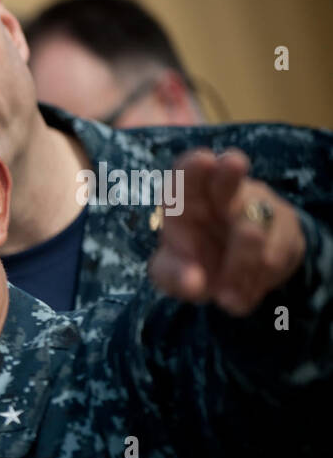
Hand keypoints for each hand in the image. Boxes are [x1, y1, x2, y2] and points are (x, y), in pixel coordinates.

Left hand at [149, 149, 305, 315]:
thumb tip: (195, 283)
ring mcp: (258, 209)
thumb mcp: (171, 272)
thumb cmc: (192, 263)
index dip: (193, 168)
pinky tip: (240, 296)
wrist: (234, 276)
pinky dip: (258, 280)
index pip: (187, 177)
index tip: (202, 160)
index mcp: (187, 201)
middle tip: (232, 163)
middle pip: (229, 178)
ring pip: (254, 227)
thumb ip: (173, 275)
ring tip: (225, 297)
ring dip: (241, 263)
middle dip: (230, 172)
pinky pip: (276, 254)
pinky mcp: (285, 231)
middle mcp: (225, 196)